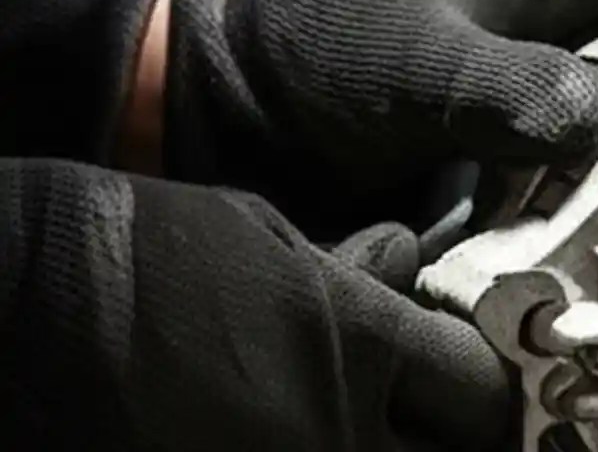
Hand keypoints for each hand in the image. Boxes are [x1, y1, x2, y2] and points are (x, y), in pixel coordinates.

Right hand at [0, 157, 510, 451]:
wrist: (30, 302)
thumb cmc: (142, 256)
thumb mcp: (266, 237)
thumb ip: (353, 273)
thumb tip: (402, 263)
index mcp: (357, 345)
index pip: (479, 389)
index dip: (481, 383)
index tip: (472, 378)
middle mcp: (335, 430)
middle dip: (456, 439)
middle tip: (442, 421)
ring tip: (371, 425)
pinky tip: (298, 434)